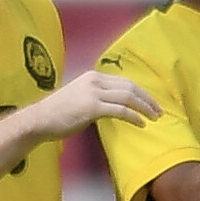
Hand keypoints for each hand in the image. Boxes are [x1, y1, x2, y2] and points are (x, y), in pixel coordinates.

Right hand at [19, 70, 160, 140]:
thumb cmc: (58, 113)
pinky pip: (120, 110)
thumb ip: (97, 97)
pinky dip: (134, 117)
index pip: (124, 81)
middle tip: (160, 110)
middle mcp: (94, 81)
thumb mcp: (80, 97)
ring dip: (145, 108)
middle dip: (148, 98)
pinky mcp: (92, 107)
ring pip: (128, 97)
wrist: (39, 120)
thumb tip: (115, 105)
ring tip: (155, 117)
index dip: (142, 91)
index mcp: (93, 77)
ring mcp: (93, 93)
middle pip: (130, 86)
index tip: (152, 102)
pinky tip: (141, 124)